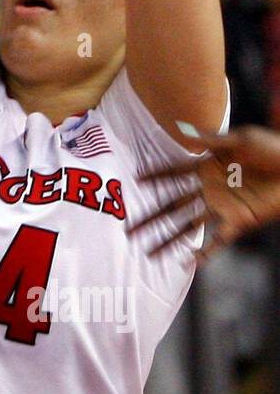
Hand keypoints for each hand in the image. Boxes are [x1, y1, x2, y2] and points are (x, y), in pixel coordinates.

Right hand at [129, 125, 279, 260]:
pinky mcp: (239, 221)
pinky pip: (218, 240)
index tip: (134, 181)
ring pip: (187, 227)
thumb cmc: (272, 149)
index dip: (154, 177)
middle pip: (172, 206)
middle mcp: (210, 189)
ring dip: (168, 240)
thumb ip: (211, 140)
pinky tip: (188, 262)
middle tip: (128, 230)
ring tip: (148, 253)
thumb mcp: (241, 139)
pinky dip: (205, 252)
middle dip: (150, 219)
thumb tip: (181, 130)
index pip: (173, 174)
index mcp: (207, 167)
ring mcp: (223, 207)